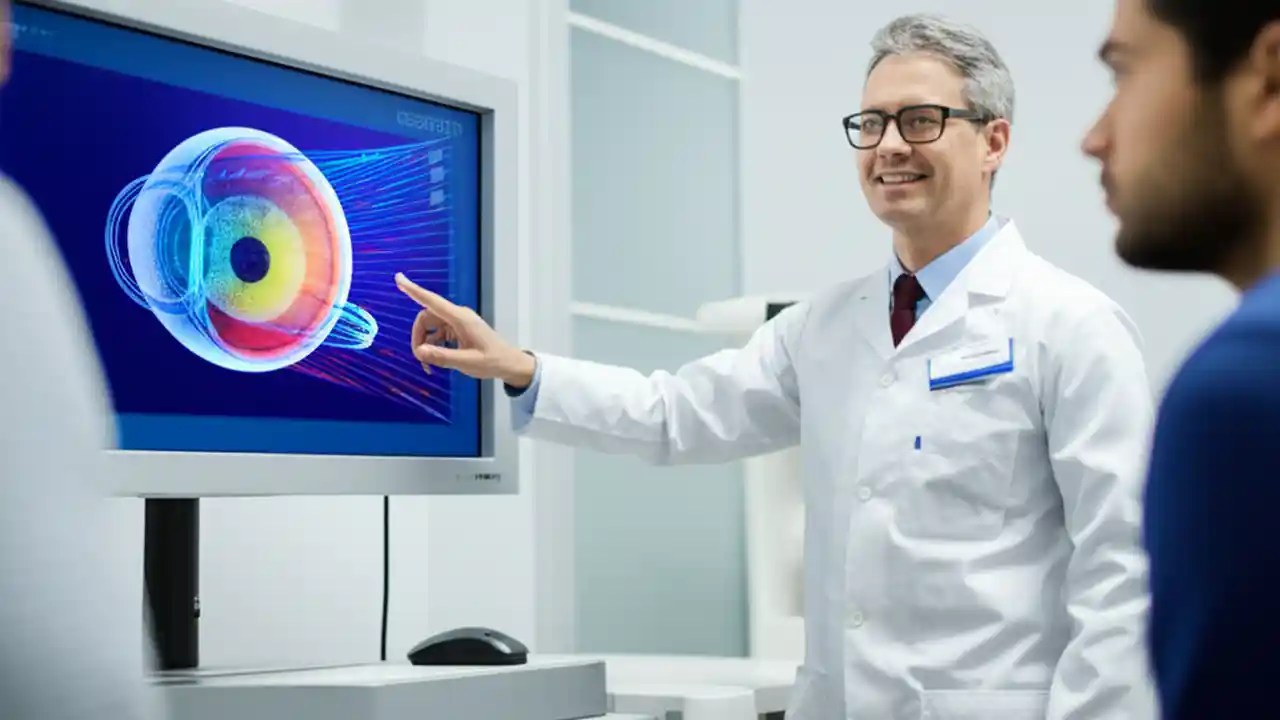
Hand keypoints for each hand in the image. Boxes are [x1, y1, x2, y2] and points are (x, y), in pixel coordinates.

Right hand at [394, 273, 535, 387]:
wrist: (510, 364)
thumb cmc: (492, 361)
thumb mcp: (466, 362)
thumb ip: (442, 357)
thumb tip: (419, 352)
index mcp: (460, 318)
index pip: (432, 301)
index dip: (414, 290)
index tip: (399, 279)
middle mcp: (458, 316)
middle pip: (426, 317)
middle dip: (418, 336)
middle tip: (420, 358)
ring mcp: (458, 323)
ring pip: (431, 327)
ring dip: (425, 344)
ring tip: (429, 366)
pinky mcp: (459, 330)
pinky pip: (438, 334)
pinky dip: (433, 347)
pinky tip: (436, 362)